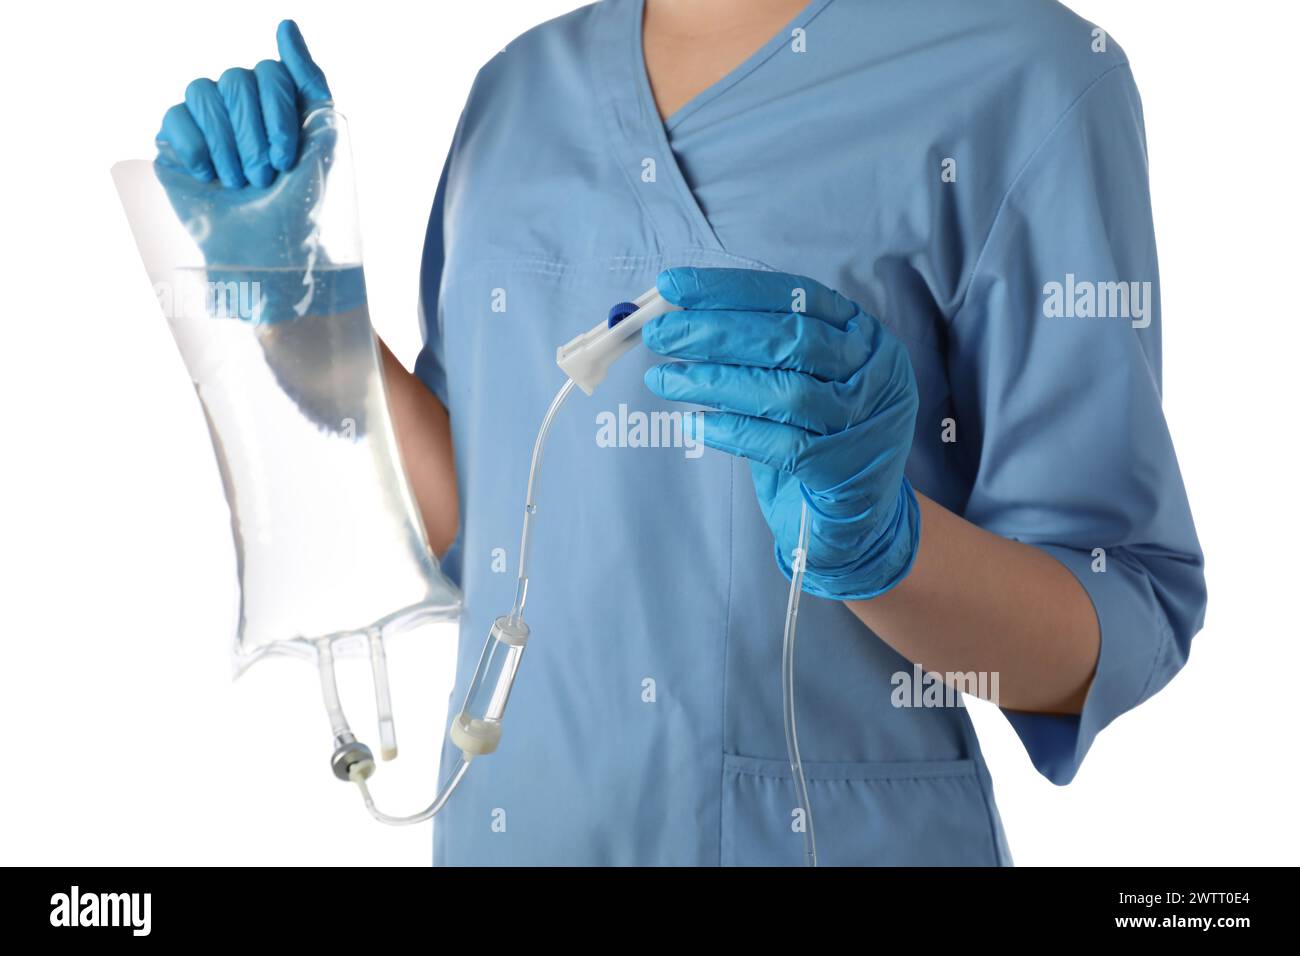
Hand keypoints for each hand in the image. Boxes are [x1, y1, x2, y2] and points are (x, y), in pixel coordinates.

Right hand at [153, 21, 354, 321]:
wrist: (266, 250)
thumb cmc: (299, 202)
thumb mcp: (322, 140)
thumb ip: (310, 80)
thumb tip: (284, 24)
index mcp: (276, 100)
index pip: (270, 72)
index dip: (278, 116)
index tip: (286, 160)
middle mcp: (240, 104)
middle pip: (236, 80)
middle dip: (253, 137)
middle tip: (262, 178)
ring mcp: (207, 121)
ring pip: (202, 92)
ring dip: (227, 146)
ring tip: (238, 183)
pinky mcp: (177, 141)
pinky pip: (175, 117)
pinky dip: (195, 150)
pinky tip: (208, 177)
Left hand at [643, 267, 921, 599]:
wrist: (860, 518)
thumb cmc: (818, 436)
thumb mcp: (801, 378)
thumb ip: (759, 347)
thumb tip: (680, 316)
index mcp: (863, 335)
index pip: (794, 296)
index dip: (730, 289)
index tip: (673, 286)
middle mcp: (874, 371)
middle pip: (789, 339)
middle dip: (715, 331)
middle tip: (660, 333)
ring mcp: (864, 421)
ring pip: (784, 391)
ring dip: (715, 382)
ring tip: (664, 380)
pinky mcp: (845, 470)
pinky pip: (780, 445)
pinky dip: (732, 432)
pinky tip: (693, 425)